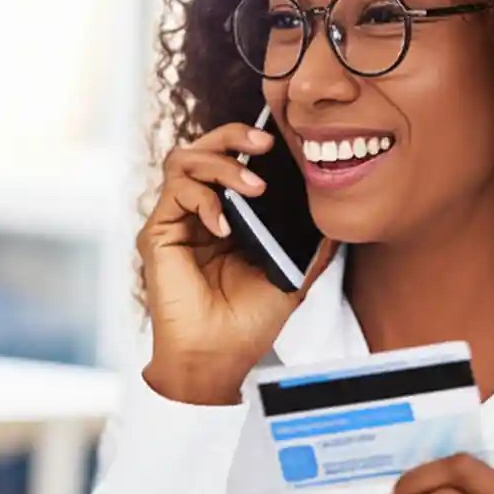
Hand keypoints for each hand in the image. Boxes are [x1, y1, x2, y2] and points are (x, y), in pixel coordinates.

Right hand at [136, 122, 337, 405]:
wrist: (218, 358)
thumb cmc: (248, 322)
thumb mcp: (292, 275)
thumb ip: (310, 244)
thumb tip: (337, 218)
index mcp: (227, 216)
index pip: (230, 160)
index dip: (248, 143)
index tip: (281, 142)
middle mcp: (197, 213)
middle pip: (201, 148)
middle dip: (232, 135)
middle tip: (264, 143)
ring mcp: (176, 221)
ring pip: (183, 161)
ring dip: (220, 164)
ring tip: (253, 186)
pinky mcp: (157, 234)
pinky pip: (174, 194)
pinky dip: (203, 199)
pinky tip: (223, 225)